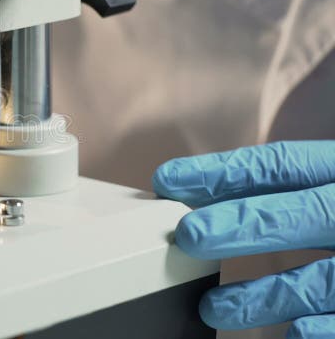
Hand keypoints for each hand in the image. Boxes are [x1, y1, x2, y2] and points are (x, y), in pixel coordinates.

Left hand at [152, 141, 334, 337]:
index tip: (169, 179)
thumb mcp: (331, 192)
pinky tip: (287, 336)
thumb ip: (285, 197)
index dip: (222, 171)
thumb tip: (203, 207)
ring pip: (319, 281)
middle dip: (241, 223)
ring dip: (262, 296)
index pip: (280, 166)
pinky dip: (315, 331)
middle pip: (301, 213)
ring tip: (214, 308)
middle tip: (188, 236)